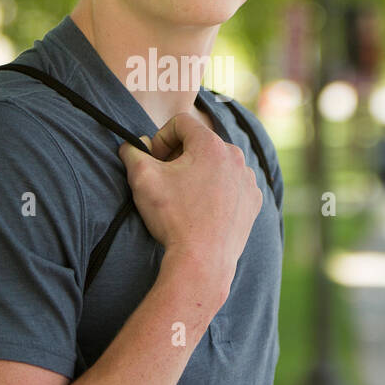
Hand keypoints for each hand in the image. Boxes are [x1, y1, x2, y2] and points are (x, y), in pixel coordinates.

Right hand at [118, 110, 262, 279]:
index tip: (154, 161)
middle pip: (201, 143)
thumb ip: (133, 152)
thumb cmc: (173, 218)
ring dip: (199, 173)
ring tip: (184, 197)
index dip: (161, 139)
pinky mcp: (253, 201)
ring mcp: (247, 180)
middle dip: (180, 156)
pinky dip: (217, 191)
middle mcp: (236, 156)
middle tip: (166, 180)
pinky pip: (232, 185)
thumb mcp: (142, 178)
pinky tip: (203, 210)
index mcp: (211, 144)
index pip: (180, 123)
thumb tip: (131, 145)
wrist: (202, 261)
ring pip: (217, 164)